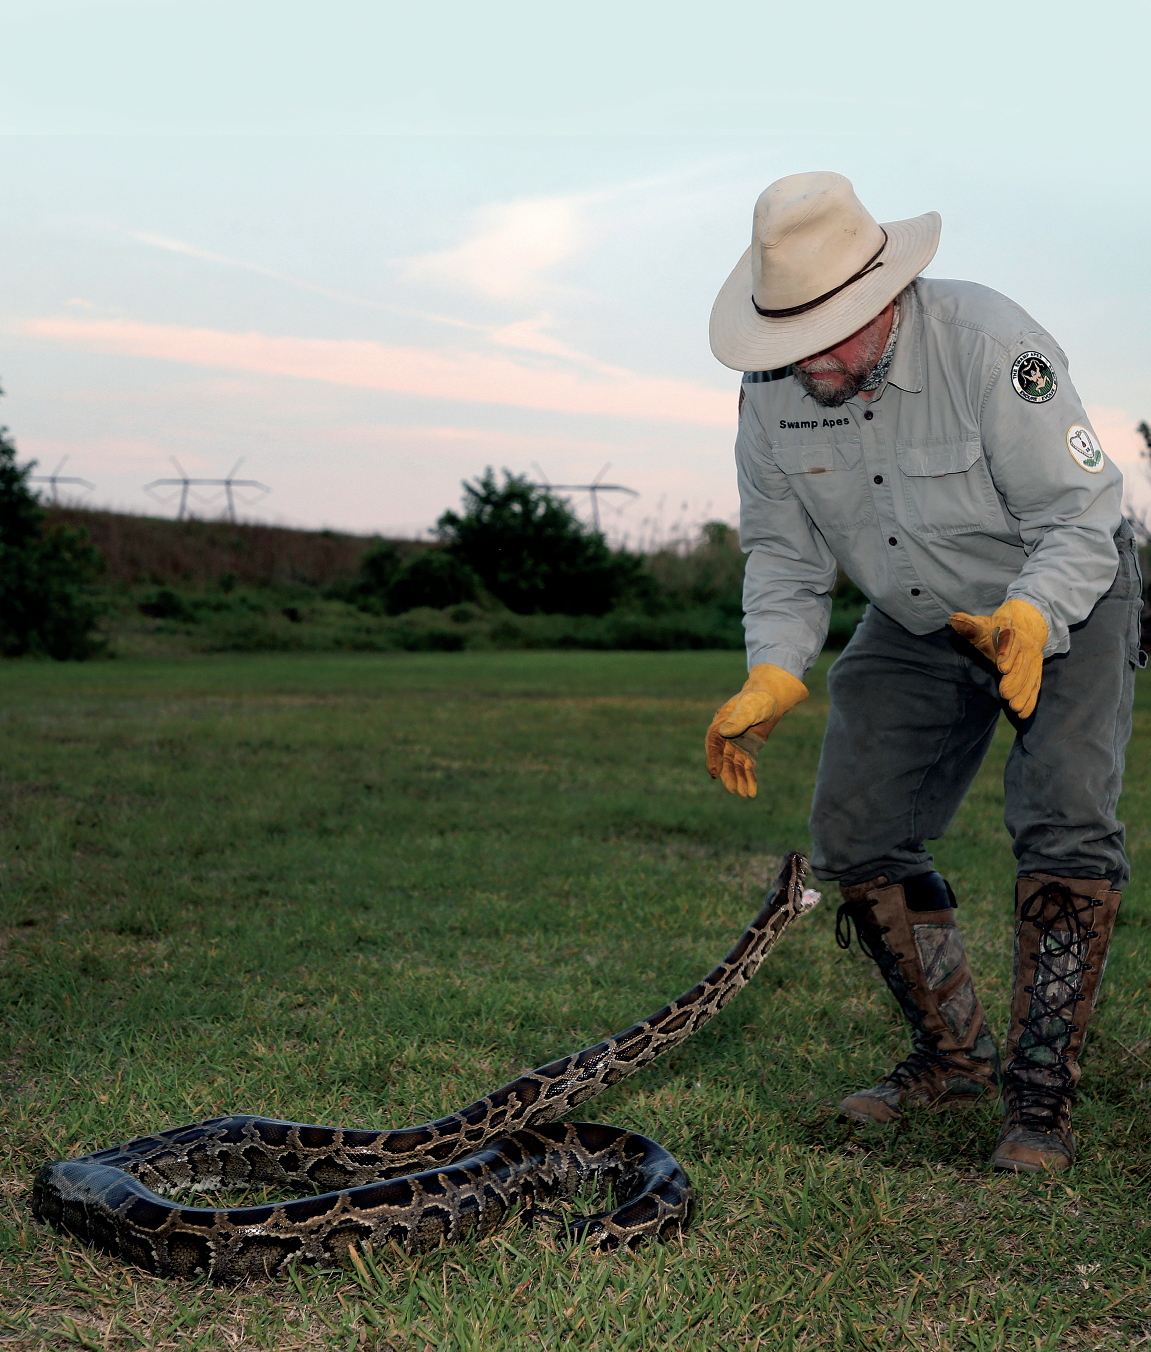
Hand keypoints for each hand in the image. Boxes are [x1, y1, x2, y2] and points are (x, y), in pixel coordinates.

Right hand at [705, 663, 808, 797]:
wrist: (773, 697)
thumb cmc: (760, 698)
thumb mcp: (750, 706)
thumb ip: (739, 719)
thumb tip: (725, 732)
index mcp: (721, 722)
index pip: (713, 743)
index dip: (713, 759)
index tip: (714, 773)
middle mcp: (726, 735)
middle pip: (724, 758)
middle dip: (728, 775)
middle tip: (733, 790)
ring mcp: (737, 743)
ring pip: (735, 765)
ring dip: (739, 779)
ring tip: (745, 795)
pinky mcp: (748, 749)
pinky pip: (747, 766)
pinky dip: (749, 777)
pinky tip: (752, 790)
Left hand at [949, 599, 1047, 717]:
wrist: (1023, 627)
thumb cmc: (995, 630)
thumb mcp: (982, 626)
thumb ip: (969, 626)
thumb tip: (953, 619)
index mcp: (1010, 635)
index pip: (1010, 644)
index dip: (1006, 655)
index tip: (1001, 667)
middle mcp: (1025, 648)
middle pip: (1022, 665)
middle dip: (1015, 680)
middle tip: (1005, 695)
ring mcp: (1032, 662)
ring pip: (1030, 678)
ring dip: (1023, 694)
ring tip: (1014, 707)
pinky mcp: (1035, 673)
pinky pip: (1035, 687)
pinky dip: (1030, 701)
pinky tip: (1024, 714)